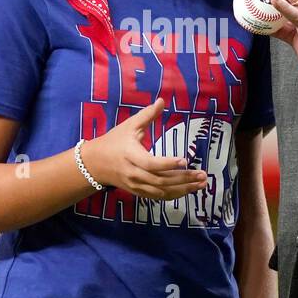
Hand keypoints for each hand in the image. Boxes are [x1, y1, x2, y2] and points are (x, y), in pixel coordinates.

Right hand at [79, 97, 207, 200]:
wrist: (94, 163)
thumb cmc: (113, 141)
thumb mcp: (129, 125)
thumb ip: (147, 115)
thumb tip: (162, 101)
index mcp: (131, 156)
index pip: (150, 163)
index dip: (167, 163)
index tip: (185, 160)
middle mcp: (134, 174)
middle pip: (161, 180)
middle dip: (183, 179)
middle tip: (202, 174)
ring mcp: (136, 185)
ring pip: (162, 191)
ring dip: (183, 189)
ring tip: (202, 183)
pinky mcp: (138, 192)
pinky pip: (158, 197)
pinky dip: (174, 195)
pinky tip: (189, 190)